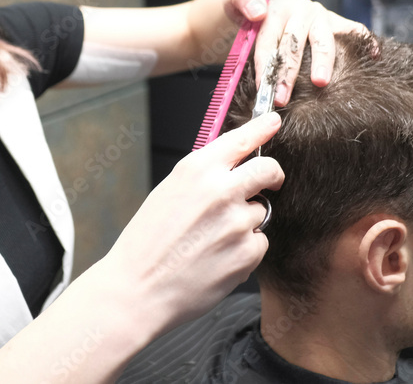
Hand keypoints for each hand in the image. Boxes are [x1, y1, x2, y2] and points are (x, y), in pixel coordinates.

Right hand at [99, 112, 282, 335]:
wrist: (138, 290)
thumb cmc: (147, 243)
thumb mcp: (168, 192)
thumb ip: (201, 176)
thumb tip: (230, 165)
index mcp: (196, 169)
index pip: (241, 139)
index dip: (262, 128)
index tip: (274, 122)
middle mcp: (220, 190)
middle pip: (268, 170)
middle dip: (272, 176)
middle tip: (269, 184)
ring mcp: (237, 222)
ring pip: (260, 212)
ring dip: (246, 222)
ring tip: (213, 240)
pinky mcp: (248, 252)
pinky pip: (259, 242)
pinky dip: (245, 250)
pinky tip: (217, 259)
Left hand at [227, 0, 367, 104]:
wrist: (261, 2)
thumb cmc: (248, 8)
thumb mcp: (236, 0)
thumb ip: (243, 0)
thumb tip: (259, 11)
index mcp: (279, 6)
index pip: (270, 38)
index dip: (265, 64)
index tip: (262, 87)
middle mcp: (303, 10)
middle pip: (296, 43)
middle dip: (288, 72)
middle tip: (283, 97)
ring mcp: (321, 17)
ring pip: (323, 41)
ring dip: (322, 63)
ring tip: (320, 83)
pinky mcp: (335, 22)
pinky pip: (353, 29)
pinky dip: (365, 41)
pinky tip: (374, 55)